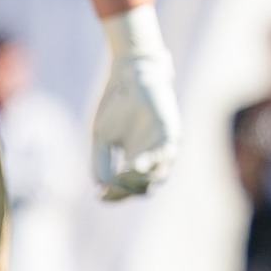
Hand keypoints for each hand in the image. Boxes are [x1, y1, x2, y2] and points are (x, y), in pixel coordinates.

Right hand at [93, 6, 181, 199]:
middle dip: (124, 191)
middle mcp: (151, 157)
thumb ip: (100, 161)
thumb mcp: (101, 136)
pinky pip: (164, 155)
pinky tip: (134, 166)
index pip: (128, 188)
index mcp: (134, 159)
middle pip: (142, 188)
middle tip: (109, 188)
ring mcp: (162, 147)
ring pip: (156, 178)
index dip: (115, 195)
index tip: (100, 196)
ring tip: (119, 178)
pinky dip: (149, 164)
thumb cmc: (115, 103)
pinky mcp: (170, 134)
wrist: (128, 74)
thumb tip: (100, 187)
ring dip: (136, 182)